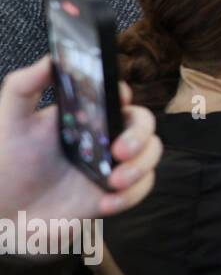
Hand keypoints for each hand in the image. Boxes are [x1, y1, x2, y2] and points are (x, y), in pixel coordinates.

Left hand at [0, 57, 160, 226]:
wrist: (9, 215)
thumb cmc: (9, 166)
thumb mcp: (10, 123)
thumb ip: (23, 87)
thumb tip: (50, 60)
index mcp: (86, 115)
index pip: (116, 95)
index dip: (123, 93)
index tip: (118, 98)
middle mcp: (106, 136)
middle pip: (144, 123)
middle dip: (140, 136)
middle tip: (119, 151)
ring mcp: (115, 163)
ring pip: (152, 154)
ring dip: (140, 168)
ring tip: (113, 182)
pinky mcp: (118, 192)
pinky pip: (142, 188)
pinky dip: (130, 196)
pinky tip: (104, 203)